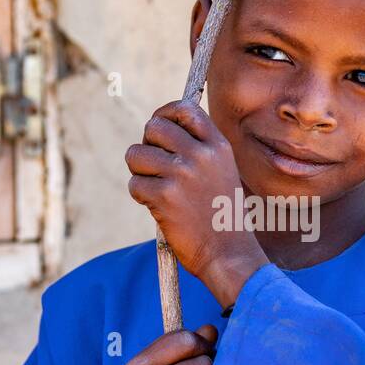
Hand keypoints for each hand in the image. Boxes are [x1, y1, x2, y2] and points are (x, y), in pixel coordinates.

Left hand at [125, 99, 266, 301]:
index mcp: (218, 146)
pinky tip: (157, 208)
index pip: (184, 109)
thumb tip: (158, 128)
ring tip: (156, 189)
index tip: (157, 130)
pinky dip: (140, 196)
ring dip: (139, 173)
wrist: (229, 255)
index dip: (164, 114)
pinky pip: (134, 184)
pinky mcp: (164, 197)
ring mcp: (181, 175)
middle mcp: (200, 155)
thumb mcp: (222, 172)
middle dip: (147, 145)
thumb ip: (199, 149)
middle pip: (153, 127)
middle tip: (154, 167)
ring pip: (136, 155)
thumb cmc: (222, 216)